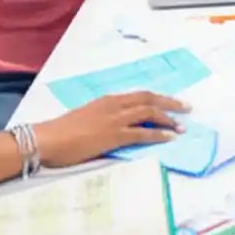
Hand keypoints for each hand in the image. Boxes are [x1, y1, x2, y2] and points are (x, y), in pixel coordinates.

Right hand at [33, 91, 189, 167]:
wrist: (48, 139)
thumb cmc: (62, 132)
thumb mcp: (87, 118)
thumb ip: (104, 118)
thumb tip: (118, 125)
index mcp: (107, 100)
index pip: (139, 96)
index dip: (157, 98)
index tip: (171, 101)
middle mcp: (114, 105)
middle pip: (149, 99)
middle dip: (170, 103)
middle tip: (186, 108)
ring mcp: (115, 119)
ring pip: (150, 113)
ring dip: (169, 119)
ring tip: (181, 127)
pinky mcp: (115, 135)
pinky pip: (143, 132)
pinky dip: (159, 134)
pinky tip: (169, 137)